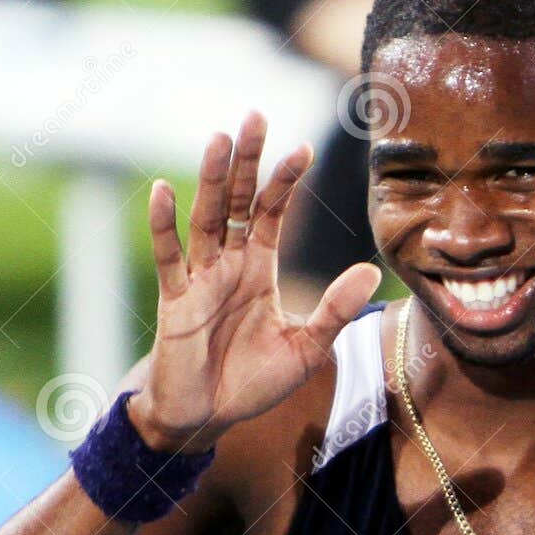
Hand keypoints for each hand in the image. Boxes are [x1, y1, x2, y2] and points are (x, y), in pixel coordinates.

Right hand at [130, 111, 381, 451]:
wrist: (207, 419)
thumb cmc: (253, 383)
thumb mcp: (306, 348)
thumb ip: (335, 309)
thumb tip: (370, 270)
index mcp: (259, 271)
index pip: (272, 214)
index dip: (285, 182)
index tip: (303, 147)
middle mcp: (229, 266)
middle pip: (238, 202)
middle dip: (248, 162)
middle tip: (256, 116)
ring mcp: (200, 280)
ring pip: (206, 219)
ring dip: (213, 180)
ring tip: (221, 139)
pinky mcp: (176, 302)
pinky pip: (169, 258)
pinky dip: (164, 225)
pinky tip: (163, 190)